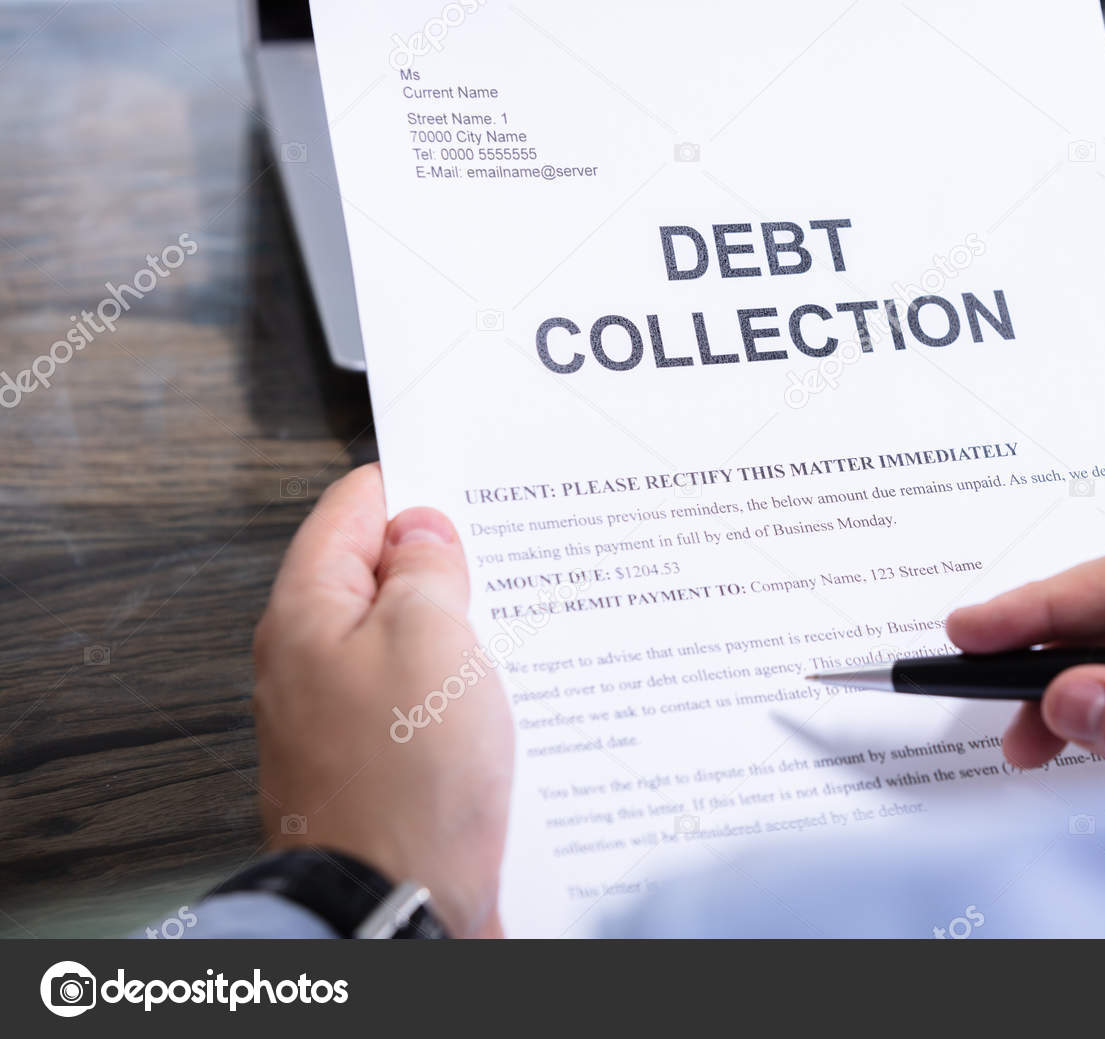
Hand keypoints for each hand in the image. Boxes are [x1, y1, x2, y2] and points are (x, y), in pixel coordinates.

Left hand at [252, 464, 511, 936]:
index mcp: (308, 613)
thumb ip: (426, 569)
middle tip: (509, 554)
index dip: (415, 486)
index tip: (472, 481)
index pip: (352, 507)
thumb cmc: (405, 783)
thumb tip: (424, 530)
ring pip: (405, 638)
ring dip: (460, 627)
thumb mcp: (430, 640)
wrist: (395, 903)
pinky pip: (418, 697)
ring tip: (516, 624)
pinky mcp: (376, 760)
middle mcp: (312, 660)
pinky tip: (503, 693)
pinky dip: (459, 685)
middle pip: (380, 574)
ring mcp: (341, 714)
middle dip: (447, 560)